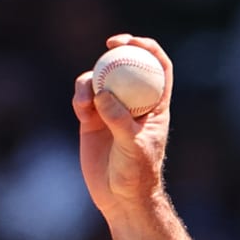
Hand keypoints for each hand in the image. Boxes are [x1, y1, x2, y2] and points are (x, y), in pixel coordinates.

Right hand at [72, 34, 173, 216]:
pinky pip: (84, 98)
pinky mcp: (91, 120)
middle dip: (118, 50)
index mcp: (156, 106)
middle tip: (109, 44)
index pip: (159, 68)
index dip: (149, 49)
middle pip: (127, 66)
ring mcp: (111, 110)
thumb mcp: (134, 147)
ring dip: (91, 79)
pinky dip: (80, 96)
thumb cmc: (137, 174)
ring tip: (86, 101)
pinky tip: (81, 107)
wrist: (121, 198)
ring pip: (100, 80)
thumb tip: (103, 94)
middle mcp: (134, 103)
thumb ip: (120, 120)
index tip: (133, 42)